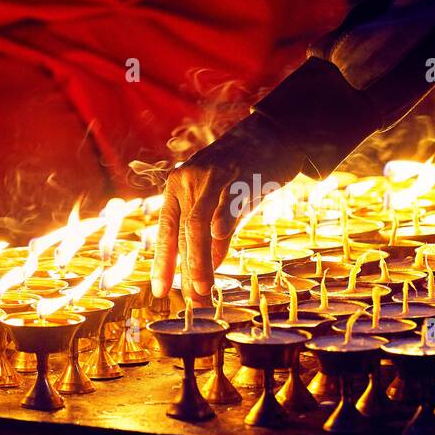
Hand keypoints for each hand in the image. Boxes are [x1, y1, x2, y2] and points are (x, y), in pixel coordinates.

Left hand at [150, 112, 306, 304]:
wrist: (274, 133)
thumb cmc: (246, 171)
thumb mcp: (223, 202)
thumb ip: (213, 233)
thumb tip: (209, 268)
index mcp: (178, 187)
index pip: (165, 232)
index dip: (163, 263)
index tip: (160, 291)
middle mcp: (189, 181)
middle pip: (182, 234)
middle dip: (186, 271)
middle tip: (192, 302)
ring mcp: (213, 177)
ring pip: (198, 225)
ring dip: (200, 260)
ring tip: (203, 289)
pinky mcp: (238, 175)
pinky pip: (226, 203)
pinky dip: (222, 222)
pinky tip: (219, 238)